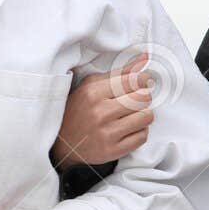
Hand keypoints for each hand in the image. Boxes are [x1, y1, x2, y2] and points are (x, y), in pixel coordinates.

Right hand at [50, 50, 153, 168]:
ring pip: (146, 117)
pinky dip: (140, 131)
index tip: (141, 82)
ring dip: (143, 114)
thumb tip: (144, 58)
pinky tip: (129, 129)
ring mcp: (106, 133)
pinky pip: (142, 137)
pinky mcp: (112, 151)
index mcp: (93, 92)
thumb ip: (119, 72)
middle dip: (143, 96)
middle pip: (143, 98)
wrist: (62, 143)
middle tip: (135, 99)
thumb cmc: (78, 110)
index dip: (142, 80)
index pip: (133, 80)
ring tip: (132, 114)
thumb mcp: (92, 86)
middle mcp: (100, 112)